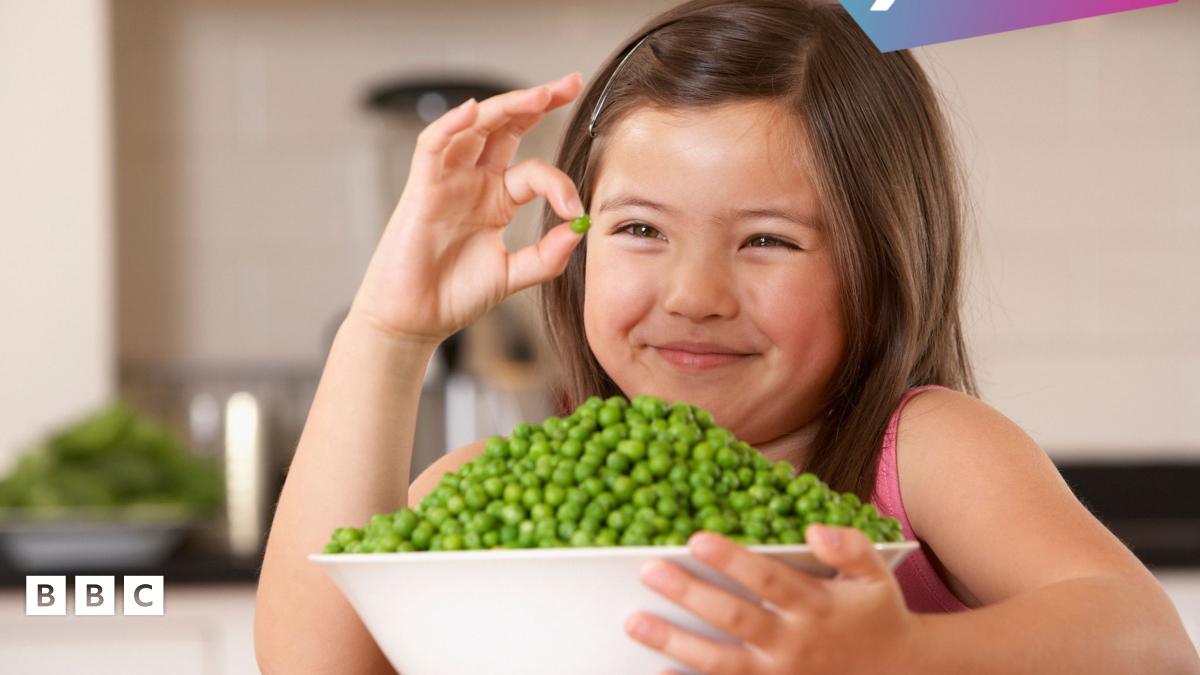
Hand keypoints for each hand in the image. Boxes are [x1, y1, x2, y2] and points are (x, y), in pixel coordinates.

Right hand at [349, 72, 586, 343]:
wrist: (415, 320)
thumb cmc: (455, 296)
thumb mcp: (513, 275)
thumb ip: (546, 255)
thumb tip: (578, 229)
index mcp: (496, 200)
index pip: (535, 172)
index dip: (559, 183)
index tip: (576, 208)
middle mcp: (473, 182)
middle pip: (506, 128)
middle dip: (537, 102)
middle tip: (570, 82)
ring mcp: (447, 181)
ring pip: (475, 127)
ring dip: (505, 107)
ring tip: (538, 95)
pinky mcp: (421, 188)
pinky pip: (433, 146)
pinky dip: (451, 125)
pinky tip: (474, 111)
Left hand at [626, 526, 916, 673]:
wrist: (900, 673)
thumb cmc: (876, 615)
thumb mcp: (875, 575)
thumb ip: (850, 545)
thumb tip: (814, 530)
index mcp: (816, 606)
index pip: (767, 580)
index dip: (732, 560)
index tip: (696, 539)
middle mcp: (794, 643)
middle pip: (734, 618)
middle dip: (689, 594)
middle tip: (649, 571)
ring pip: (721, 663)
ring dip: (674, 643)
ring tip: (634, 623)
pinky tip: (658, 672)